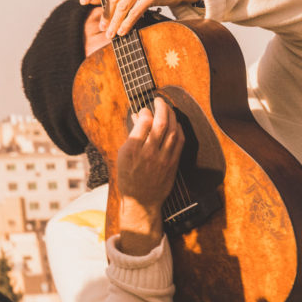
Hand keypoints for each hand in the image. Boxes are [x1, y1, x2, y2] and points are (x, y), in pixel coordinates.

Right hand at [115, 97, 183, 254]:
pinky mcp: (172, 164)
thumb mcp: (122, 156)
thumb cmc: (129, 177)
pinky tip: (176, 123)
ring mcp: (163, 159)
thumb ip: (132, 135)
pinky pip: (179, 142)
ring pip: (172, 130)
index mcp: (132, 150)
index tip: (145, 108)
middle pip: (160, 123)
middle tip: (159, 100)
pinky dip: (178, 129)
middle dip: (162, 107)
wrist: (141, 201)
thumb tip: (139, 116)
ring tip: (168, 109)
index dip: (146, 111)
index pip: (144, 122)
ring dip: (172, 116)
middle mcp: (148, 153)